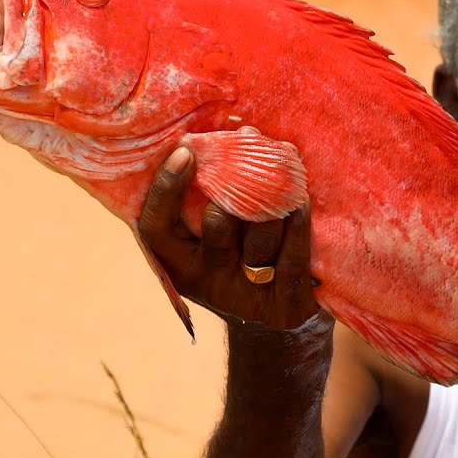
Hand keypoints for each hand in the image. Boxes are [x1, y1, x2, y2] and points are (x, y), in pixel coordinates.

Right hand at [138, 144, 322, 329]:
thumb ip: (205, 200)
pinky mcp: (286, 307)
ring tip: (283, 161)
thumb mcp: (215, 236)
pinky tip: (301, 200)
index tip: (185, 151)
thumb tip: (214, 139)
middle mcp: (208, 283)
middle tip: (249, 140)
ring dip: (274, 197)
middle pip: (216, 226)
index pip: (156, 227)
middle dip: (235, 180)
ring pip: (259, 239)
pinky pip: (292, 258)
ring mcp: (247, 297)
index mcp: (179, 264)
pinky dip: (298, 225)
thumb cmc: (246, 258)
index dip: (166, 188)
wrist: (283, 318)